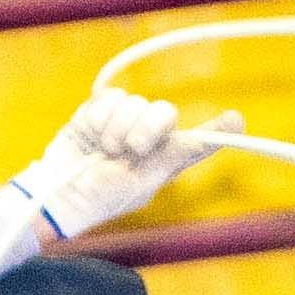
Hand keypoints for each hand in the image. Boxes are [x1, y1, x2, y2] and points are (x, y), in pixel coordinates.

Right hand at [29, 84, 221, 221]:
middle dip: (146, 129)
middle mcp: (148, 138)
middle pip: (163, 112)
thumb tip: (208, 137)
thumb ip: (175, 155)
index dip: (217, 129)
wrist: (57, 190)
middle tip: (130, 149)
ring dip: (117, 127)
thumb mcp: (142, 182)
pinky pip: (111, 97)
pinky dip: (101, 116)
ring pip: (135, 102)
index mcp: (164, 160)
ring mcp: (124, 122)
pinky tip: (92, 134)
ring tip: (105, 149)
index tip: (236, 120)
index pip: (195, 142)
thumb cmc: (101, 196)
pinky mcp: (100, 111)